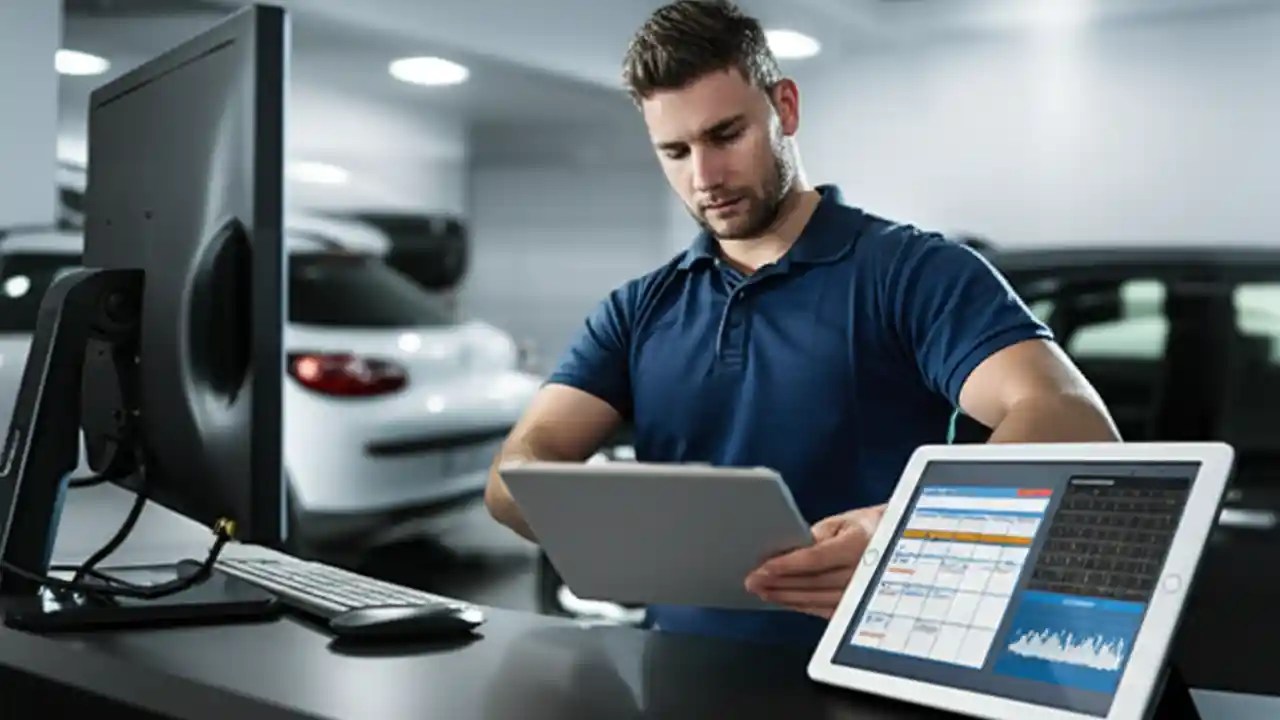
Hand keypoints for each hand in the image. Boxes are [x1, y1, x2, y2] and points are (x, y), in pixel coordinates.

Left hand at [744, 504, 885, 618]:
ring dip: (786, 597)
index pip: (816, 558)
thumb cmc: (869, 528)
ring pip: (817, 600)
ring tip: (762, 591)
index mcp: (860, 544)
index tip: (762, 568)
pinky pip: (826, 611)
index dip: (786, 565)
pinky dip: (802, 606)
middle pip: (813, 582)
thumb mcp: (844, 522)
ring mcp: (865, 594)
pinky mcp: (861, 609)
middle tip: (752, 581)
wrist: (902, 545)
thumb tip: (786, 551)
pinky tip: (784, 600)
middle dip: (778, 583)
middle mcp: (865, 572)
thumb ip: (815, 536)